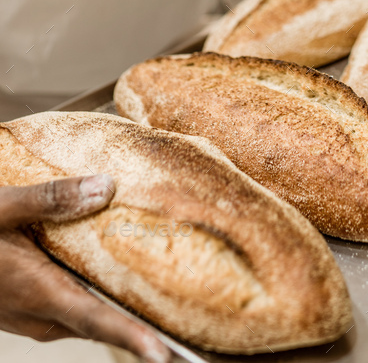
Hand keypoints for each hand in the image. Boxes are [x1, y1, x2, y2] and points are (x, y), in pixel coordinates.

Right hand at [0, 175, 169, 362]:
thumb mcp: (1, 206)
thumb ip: (52, 197)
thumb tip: (106, 187)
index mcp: (36, 289)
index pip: (97, 320)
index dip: (133, 339)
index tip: (165, 355)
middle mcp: (37, 312)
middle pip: (100, 324)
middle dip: (141, 328)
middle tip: (184, 326)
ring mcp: (30, 315)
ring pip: (85, 318)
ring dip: (119, 313)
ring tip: (163, 301)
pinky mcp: (26, 308)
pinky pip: (71, 309)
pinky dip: (96, 300)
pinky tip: (111, 278)